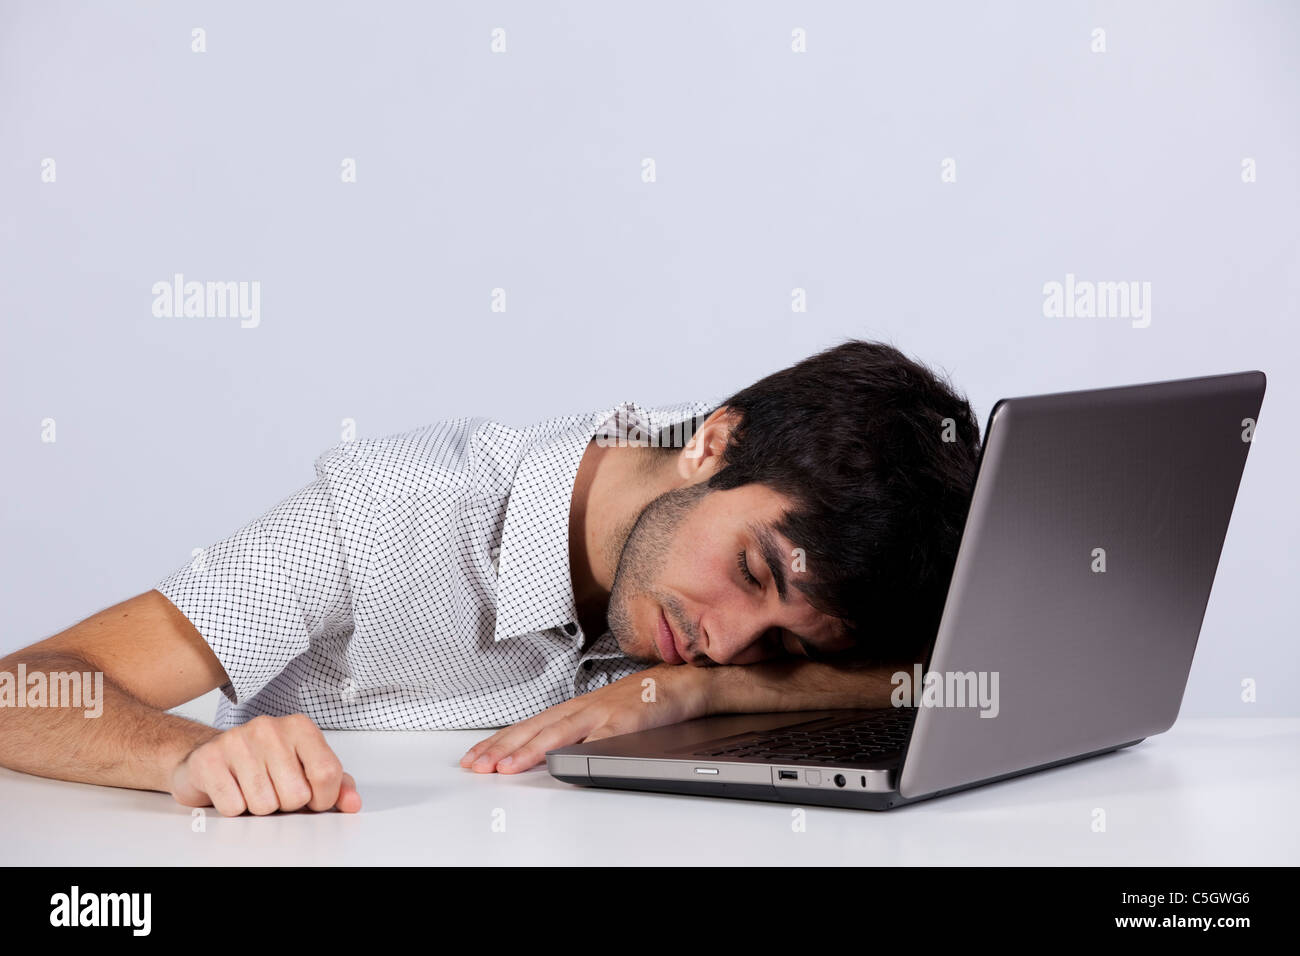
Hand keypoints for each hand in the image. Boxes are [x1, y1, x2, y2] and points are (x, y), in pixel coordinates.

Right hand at [169, 713, 361, 815]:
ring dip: (259, 807)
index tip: (311, 798)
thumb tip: (353, 803)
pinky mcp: (209, 760)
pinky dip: (234, 809)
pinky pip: (234, 807)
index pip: (327, 773)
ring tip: (251, 788)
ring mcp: (237, 741)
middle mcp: (269, 728)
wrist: (210, 756)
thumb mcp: (304, 768)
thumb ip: (335, 784)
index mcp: (300, 727)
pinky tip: (232, 789)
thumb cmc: (263, 763)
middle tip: (273, 789)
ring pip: (265, 805)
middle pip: (296, 795)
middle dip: (286, 804)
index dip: (322, 798)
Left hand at [460, 663, 712, 773]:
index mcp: (576, 708)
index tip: (474, 758)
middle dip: (502, 748)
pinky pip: (600, 739)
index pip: (528, 726)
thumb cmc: (645, 701)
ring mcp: (604, 714)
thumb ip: (578, 734)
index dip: (499, 742)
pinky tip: (561, 762)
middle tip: (476, 766)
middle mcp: (584, 708)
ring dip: (530, 750)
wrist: (684, 682)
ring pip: (559, 733)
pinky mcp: (628, 722)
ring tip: (505, 767)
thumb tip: (547, 756)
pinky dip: (579, 750)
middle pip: (535, 729)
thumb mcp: (604, 716)